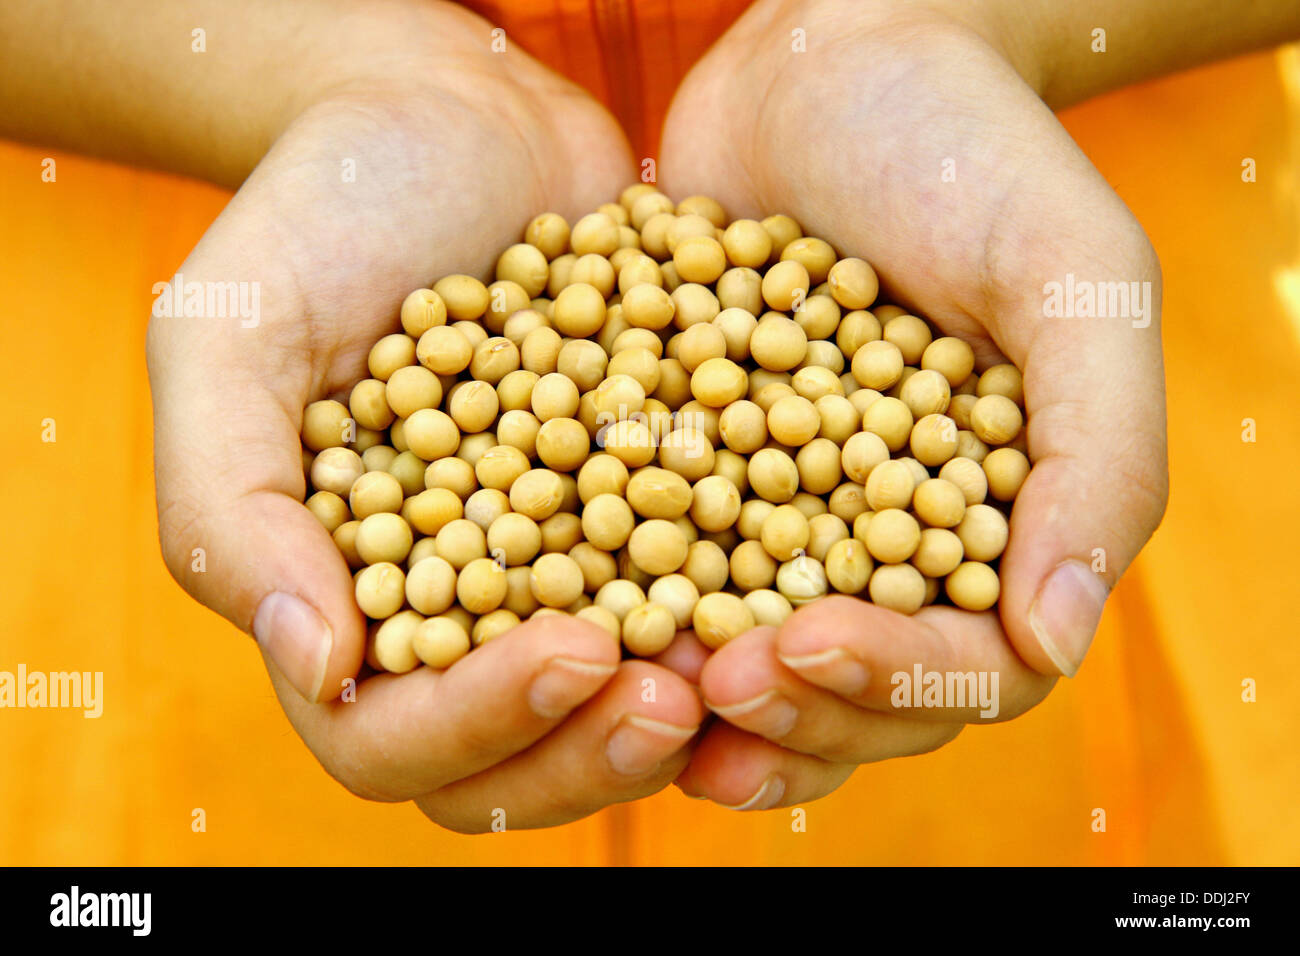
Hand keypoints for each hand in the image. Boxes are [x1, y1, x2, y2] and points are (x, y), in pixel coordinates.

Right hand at [147, 6, 702, 830]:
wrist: (457, 117)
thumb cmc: (325, 216)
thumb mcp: (231, 338)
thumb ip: (233, 507)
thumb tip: (317, 670)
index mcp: (344, 602)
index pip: (391, 735)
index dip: (479, 722)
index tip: (575, 651)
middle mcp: (457, 610)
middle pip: (514, 760)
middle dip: (593, 747)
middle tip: (677, 694)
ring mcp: (560, 568)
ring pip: (616, 703)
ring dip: (687, 703)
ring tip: (754, 654)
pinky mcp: (647, 508)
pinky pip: (700, 587)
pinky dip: (751, 601)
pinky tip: (815, 573)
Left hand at [657, 0, 1167, 807]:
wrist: (829, 58)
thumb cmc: (971, 153)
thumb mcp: (1071, 281)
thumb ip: (1098, 455)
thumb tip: (1056, 641)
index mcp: (992, 530)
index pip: (965, 666)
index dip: (892, 682)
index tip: (804, 647)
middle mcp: (879, 545)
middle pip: (846, 688)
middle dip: (781, 705)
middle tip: (708, 685)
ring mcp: (773, 514)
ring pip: (740, 650)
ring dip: (685, 688)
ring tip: (620, 690)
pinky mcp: (680, 467)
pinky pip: (643, 554)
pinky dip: (601, 589)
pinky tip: (542, 605)